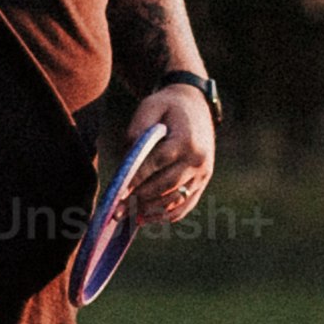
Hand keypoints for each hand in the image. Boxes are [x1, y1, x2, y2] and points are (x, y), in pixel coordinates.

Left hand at [133, 83, 216, 226]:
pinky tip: (147, 218)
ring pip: (176, 199)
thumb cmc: (167, 106)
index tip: (119, 190)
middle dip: (141, 198)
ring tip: (130, 215)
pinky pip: (186, 205)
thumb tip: (128, 161)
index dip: (137, 178)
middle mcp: (198, 159)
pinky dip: (167, 215)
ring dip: (152, 210)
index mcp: (186, 140)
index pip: (158, 163)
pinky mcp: (203, 182)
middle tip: (120, 209)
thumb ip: (138, 130)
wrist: (196, 106)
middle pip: (167, 185)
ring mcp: (203, 173)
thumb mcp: (150, 106)